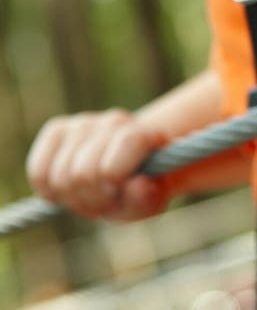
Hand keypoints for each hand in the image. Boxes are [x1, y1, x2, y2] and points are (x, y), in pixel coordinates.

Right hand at [26, 109, 168, 220]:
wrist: (129, 168)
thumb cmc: (140, 187)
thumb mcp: (150, 201)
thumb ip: (145, 197)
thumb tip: (136, 184)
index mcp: (144, 134)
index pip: (126, 143)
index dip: (116, 178)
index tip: (117, 193)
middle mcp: (114, 121)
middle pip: (83, 172)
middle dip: (91, 200)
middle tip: (103, 202)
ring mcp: (84, 123)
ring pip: (60, 176)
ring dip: (72, 199)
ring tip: (90, 197)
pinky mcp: (57, 129)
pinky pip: (38, 171)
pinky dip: (48, 192)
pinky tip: (66, 192)